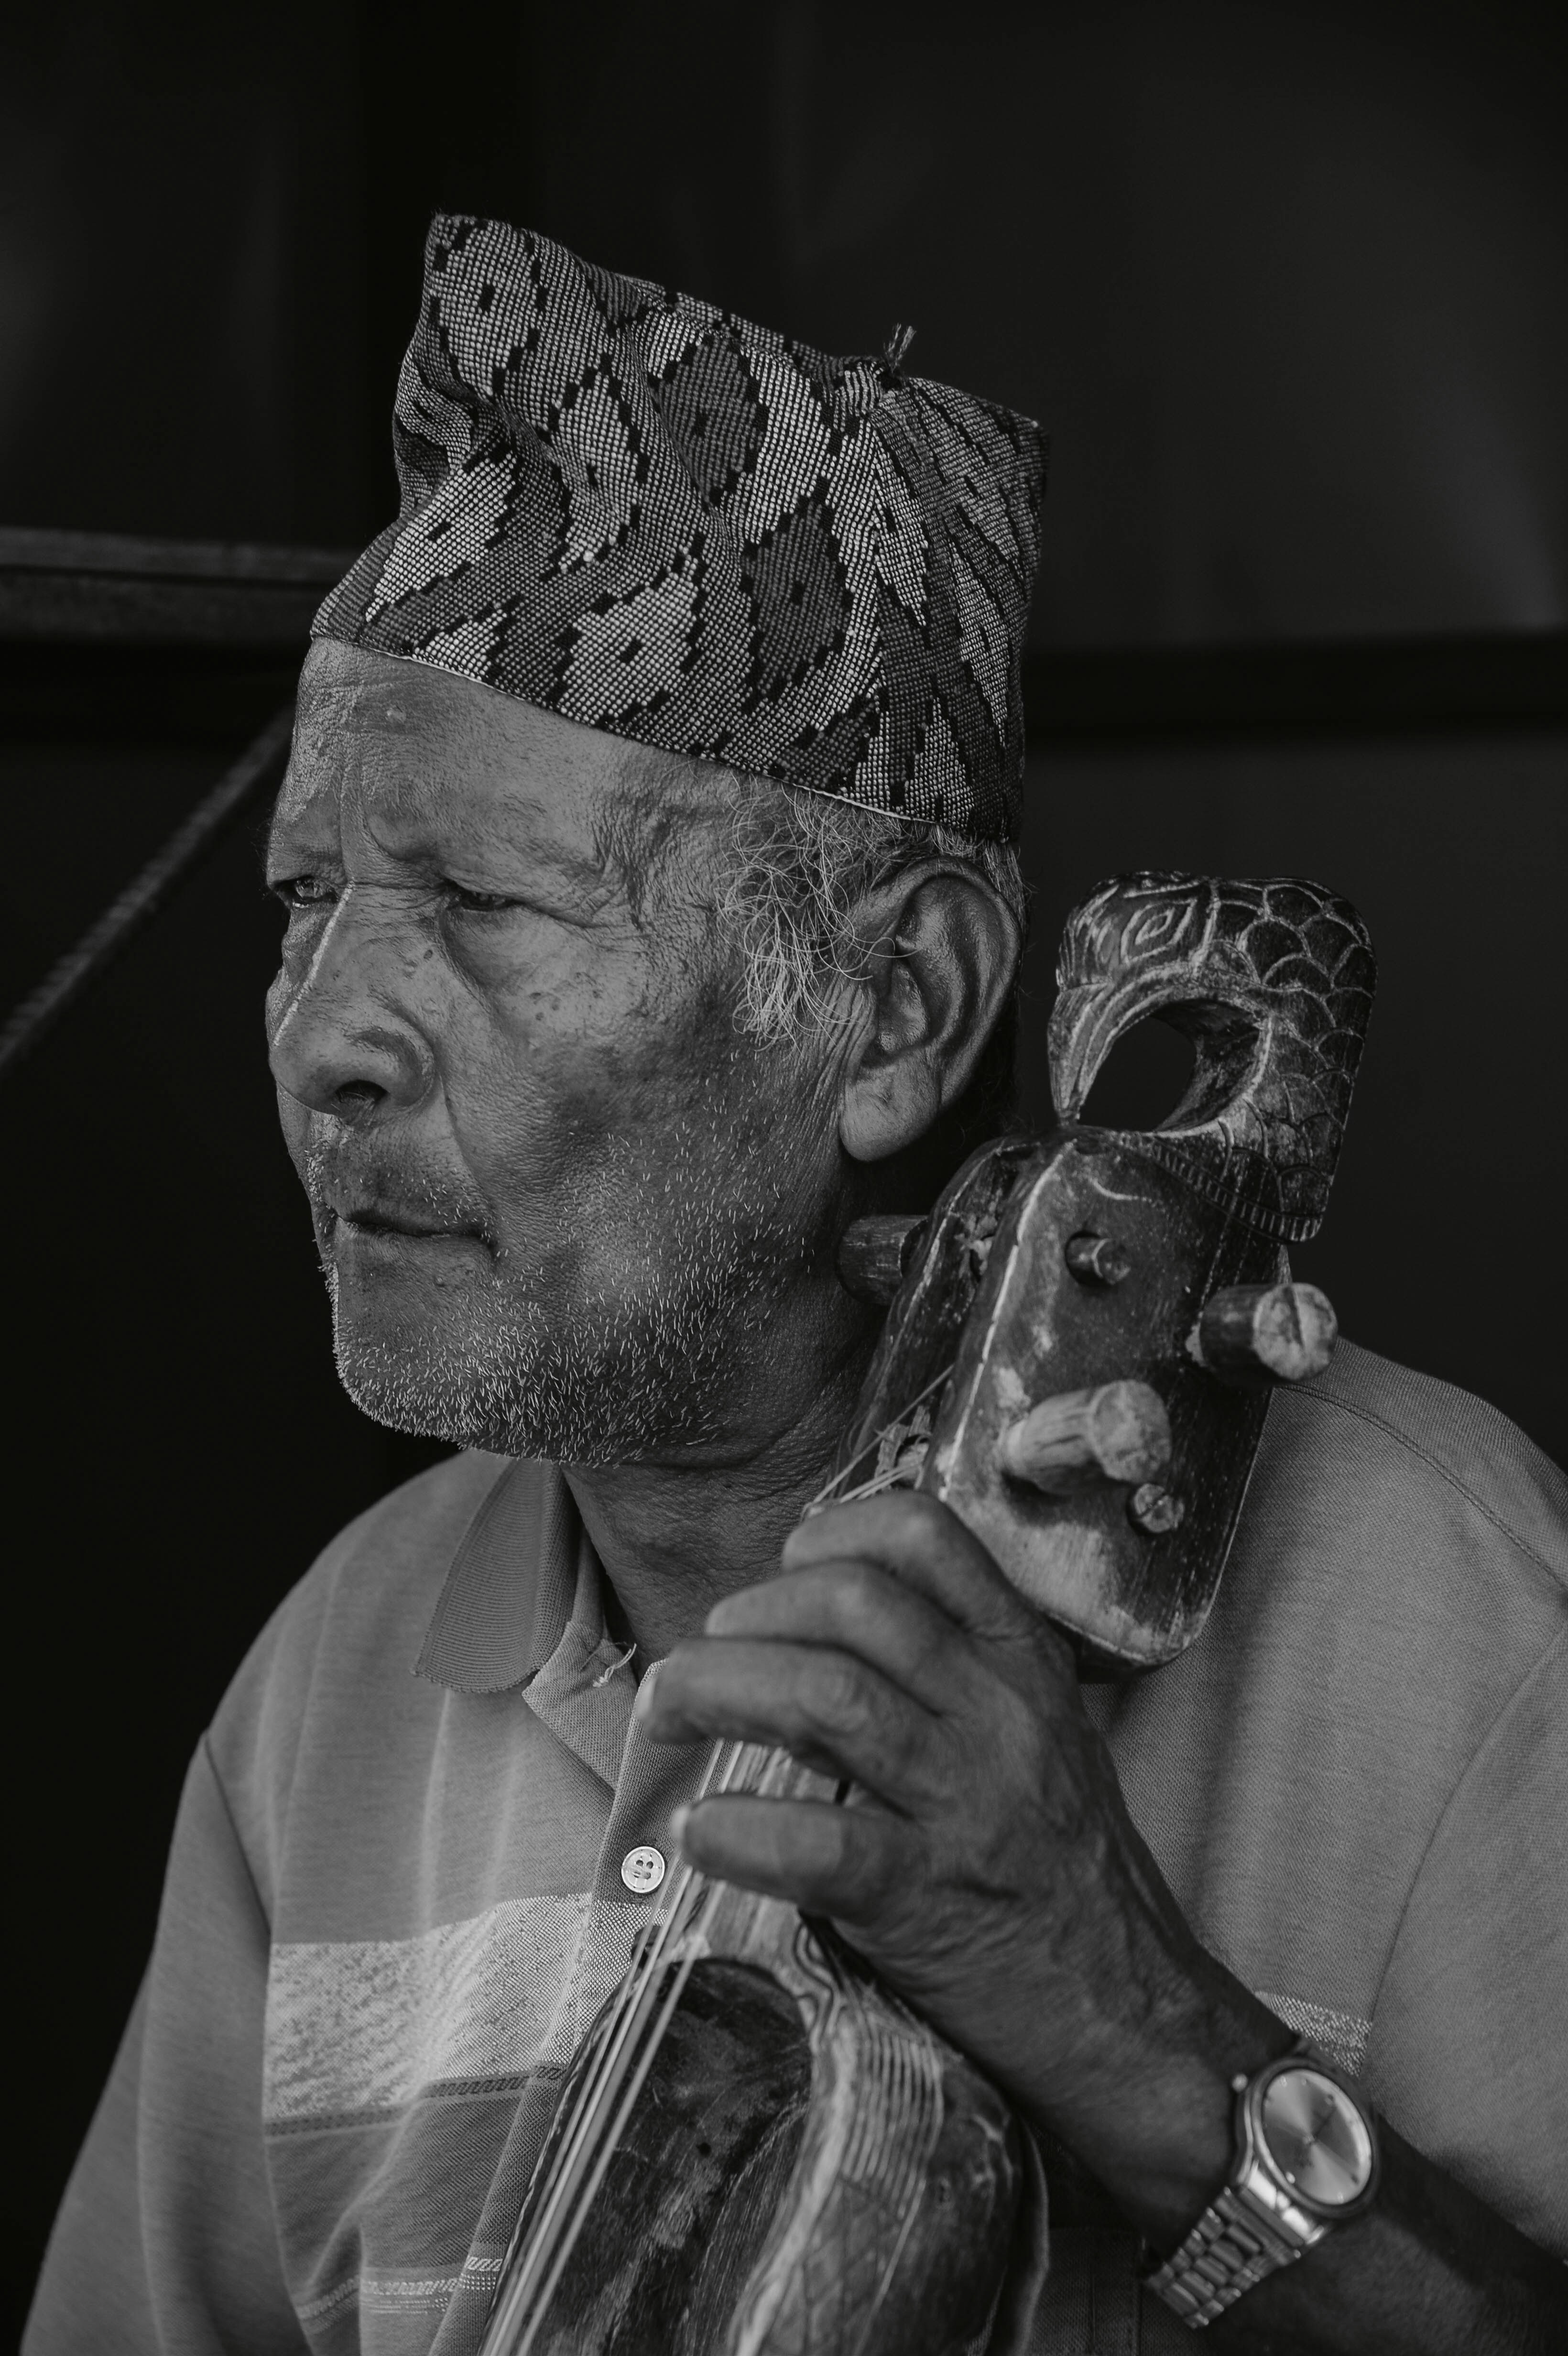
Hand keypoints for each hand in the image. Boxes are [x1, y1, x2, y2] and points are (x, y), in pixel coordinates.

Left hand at [637, 1489, 1286, 2243]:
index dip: (833, 1534)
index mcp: (1024, 1663)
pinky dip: (737, 1830)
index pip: (926, 1540)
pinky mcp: (930, 1902)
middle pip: (853, 1605)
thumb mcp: (1037, 1742)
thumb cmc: (1067, 1875)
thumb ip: (951, 1683)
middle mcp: (1000, 1716)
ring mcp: (968, 1806)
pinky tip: (698, 1833)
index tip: (787, 1567)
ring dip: (721, 1692)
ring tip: (673, 1713)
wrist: (1136, 2017)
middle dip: (751, 1615)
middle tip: (705, 1655)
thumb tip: (807, 1643)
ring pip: (826, 1699)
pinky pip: (817, 1844)